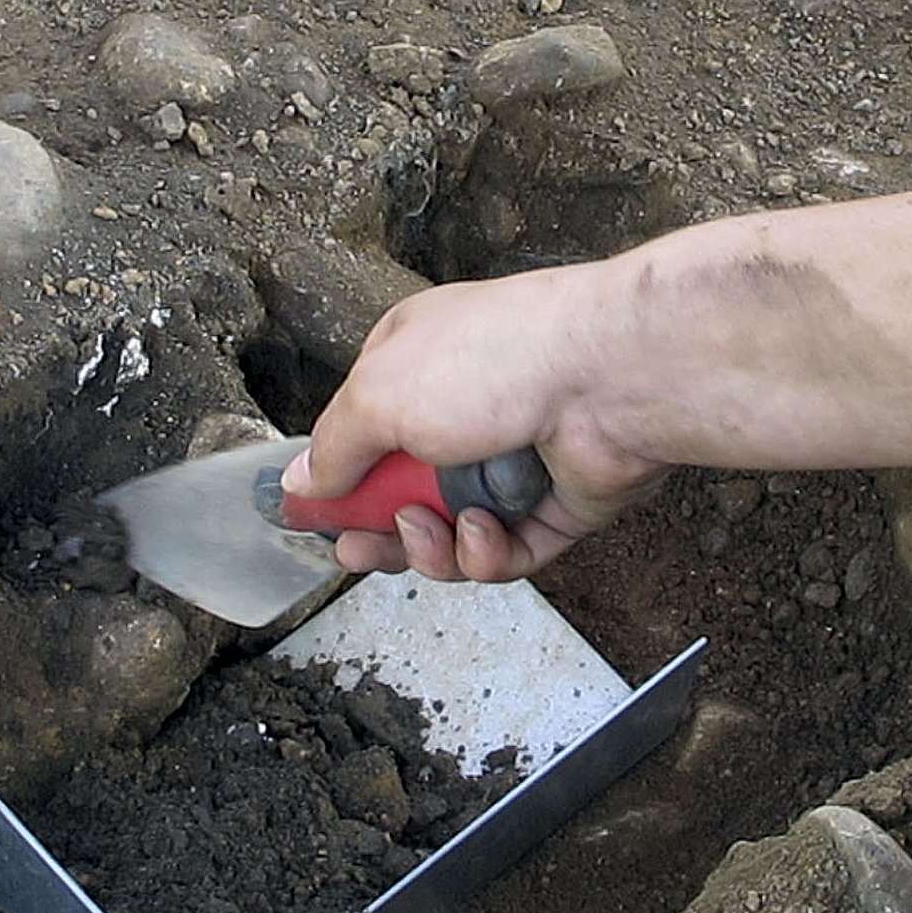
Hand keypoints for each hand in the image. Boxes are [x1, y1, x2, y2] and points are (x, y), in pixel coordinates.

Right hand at [285, 261, 668, 580]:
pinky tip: (484, 533)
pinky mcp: (557, 504)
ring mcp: (514, 459)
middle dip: (380, 531)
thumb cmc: (496, 359)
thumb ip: (334, 448)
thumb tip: (302, 482)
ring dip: (432, 546)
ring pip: (453, 533)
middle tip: (358, 552)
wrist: (609, 375)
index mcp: (417, 363)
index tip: (318, 513)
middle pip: (406, 494)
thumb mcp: (378, 396)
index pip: (366, 431)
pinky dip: (488, 554)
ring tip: (430, 530)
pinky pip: (507, 552)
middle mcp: (466, 409)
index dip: (341, 477)